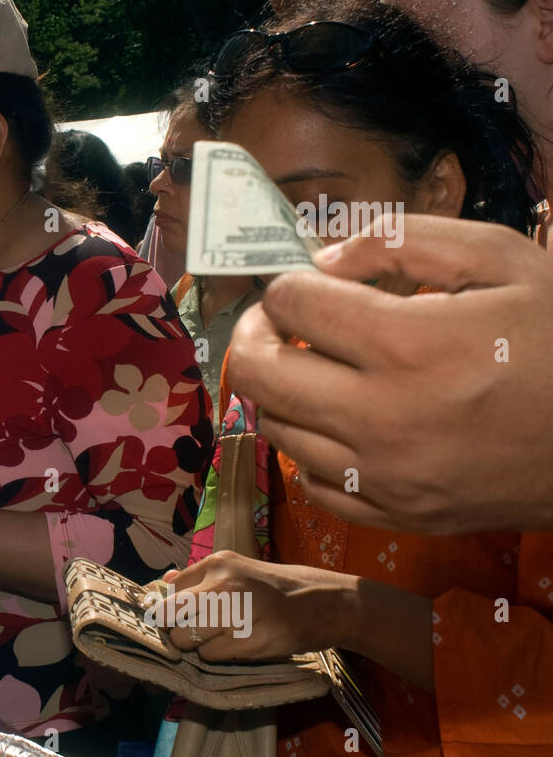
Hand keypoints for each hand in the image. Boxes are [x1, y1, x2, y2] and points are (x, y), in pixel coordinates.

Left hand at [154, 551, 350, 660]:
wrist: (322, 604)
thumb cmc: (274, 588)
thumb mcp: (236, 569)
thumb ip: (198, 576)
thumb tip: (163, 581)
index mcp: (217, 563)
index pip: (169, 589)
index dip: (167, 608)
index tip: (175, 618)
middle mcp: (222, 585)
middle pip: (170, 617)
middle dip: (177, 629)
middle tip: (194, 632)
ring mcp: (236, 613)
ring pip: (187, 639)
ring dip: (198, 644)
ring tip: (222, 637)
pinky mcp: (249, 641)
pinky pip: (211, 655)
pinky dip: (218, 655)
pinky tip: (237, 645)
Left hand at [227, 214, 552, 534]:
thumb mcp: (502, 259)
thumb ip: (402, 242)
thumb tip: (324, 261)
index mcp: (410, 345)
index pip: (291, 305)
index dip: (289, 284)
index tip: (307, 284)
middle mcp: (383, 417)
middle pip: (256, 372)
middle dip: (254, 334)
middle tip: (279, 322)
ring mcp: (385, 476)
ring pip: (274, 427)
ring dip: (280, 388)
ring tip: (315, 366)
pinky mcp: (396, 514)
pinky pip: (310, 482)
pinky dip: (309, 445)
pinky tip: (340, 418)